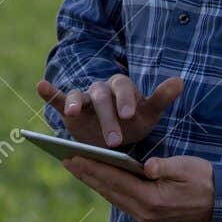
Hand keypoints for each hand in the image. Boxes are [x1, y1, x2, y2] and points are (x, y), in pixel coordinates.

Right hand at [35, 74, 182, 147]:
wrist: (114, 134)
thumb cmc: (133, 121)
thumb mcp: (149, 113)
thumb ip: (161, 98)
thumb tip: (180, 80)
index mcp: (122, 87)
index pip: (124, 89)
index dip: (126, 101)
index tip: (130, 116)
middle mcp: (101, 88)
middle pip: (102, 97)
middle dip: (107, 118)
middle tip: (114, 141)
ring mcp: (84, 97)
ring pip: (79, 96)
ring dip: (75, 103)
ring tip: (72, 111)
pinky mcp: (68, 108)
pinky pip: (58, 98)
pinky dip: (49, 92)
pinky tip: (40, 85)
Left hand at [62, 155, 214, 221]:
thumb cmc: (204, 180)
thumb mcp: (185, 168)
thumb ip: (163, 167)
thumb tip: (145, 167)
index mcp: (152, 200)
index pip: (115, 180)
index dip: (93, 168)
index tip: (73, 156)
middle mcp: (144, 213)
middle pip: (108, 190)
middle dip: (86, 174)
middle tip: (65, 158)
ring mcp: (145, 217)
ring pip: (112, 196)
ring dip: (93, 181)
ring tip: (76, 165)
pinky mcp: (148, 216)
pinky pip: (121, 199)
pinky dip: (107, 187)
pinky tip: (97, 177)